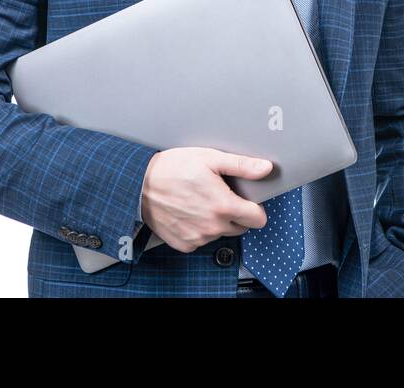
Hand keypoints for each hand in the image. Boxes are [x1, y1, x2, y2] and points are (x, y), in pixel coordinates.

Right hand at [139, 147, 271, 252]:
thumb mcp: (209, 158)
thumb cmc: (172, 168)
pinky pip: (201, 240)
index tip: (246, 200)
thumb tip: (265, 168)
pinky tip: (188, 212)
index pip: (258, 219)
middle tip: (218, 195)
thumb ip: (241, 165)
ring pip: (220, 233)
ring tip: (199, 201)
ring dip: (216, 221)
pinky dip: (198, 229)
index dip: (255, 208)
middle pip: (240, 227)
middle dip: (235, 213)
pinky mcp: (184, 244)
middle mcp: (212, 226)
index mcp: (223, 206)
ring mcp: (198, 237)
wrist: (138, 185)